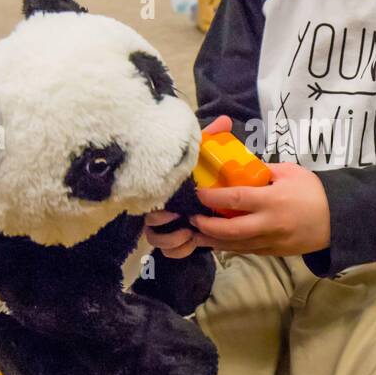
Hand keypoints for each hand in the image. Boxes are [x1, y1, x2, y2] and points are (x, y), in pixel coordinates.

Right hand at [145, 115, 230, 258]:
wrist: (197, 185)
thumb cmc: (195, 168)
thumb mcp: (200, 151)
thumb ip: (209, 138)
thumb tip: (224, 122)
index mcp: (165, 189)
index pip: (152, 202)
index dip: (160, 212)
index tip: (174, 210)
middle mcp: (161, 208)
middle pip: (151, 227)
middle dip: (166, 231)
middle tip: (183, 226)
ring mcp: (165, 225)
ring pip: (159, 242)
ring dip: (173, 241)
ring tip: (188, 235)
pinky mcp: (174, 238)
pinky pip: (170, 251)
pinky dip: (178, 250)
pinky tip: (191, 244)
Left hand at [190, 162, 330, 256]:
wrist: (336, 220)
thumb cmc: (313, 192)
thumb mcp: (290, 172)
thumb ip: (263, 171)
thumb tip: (238, 168)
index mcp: (273, 200)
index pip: (236, 199)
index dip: (213, 198)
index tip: (198, 193)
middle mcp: (269, 223)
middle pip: (229, 230)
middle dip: (206, 226)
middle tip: (193, 218)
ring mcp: (270, 241)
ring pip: (234, 245)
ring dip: (212, 240)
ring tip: (196, 233)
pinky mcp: (273, 252)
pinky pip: (246, 251)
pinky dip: (229, 246)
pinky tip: (217, 242)